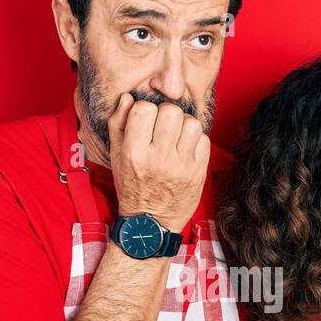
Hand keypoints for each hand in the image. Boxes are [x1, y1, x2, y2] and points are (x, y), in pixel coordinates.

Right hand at [108, 93, 210, 232]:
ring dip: (184, 126)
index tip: (145, 122)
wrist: (151, 223)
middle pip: (172, 111)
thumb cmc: (132, 186)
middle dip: (167, 115)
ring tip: (176, 138)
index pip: (144, 109)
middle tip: (163, 128)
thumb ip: (118, 124)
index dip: (145, 111)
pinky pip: (204, 140)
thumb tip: (127, 98)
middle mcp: (159, 158)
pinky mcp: (198, 172)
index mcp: (134, 153)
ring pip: (192, 123)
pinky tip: (186, 150)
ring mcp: (182, 166)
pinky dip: (196, 141)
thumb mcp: (117, 157)